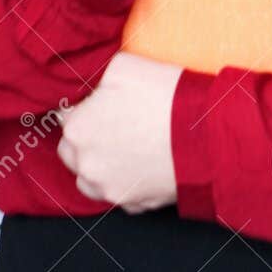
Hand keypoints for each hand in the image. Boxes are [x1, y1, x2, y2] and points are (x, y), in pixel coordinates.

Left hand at [55, 52, 180, 211]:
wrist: (207, 137)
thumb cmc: (165, 98)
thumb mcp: (123, 66)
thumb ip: (98, 81)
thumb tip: (95, 90)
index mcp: (77, 129)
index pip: (65, 117)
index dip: (84, 108)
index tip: (101, 104)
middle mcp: (86, 165)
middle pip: (72, 151)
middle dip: (86, 138)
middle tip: (112, 124)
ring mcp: (109, 189)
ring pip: (90, 178)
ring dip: (99, 164)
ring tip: (125, 148)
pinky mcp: (133, 204)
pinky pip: (118, 193)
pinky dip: (125, 181)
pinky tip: (142, 165)